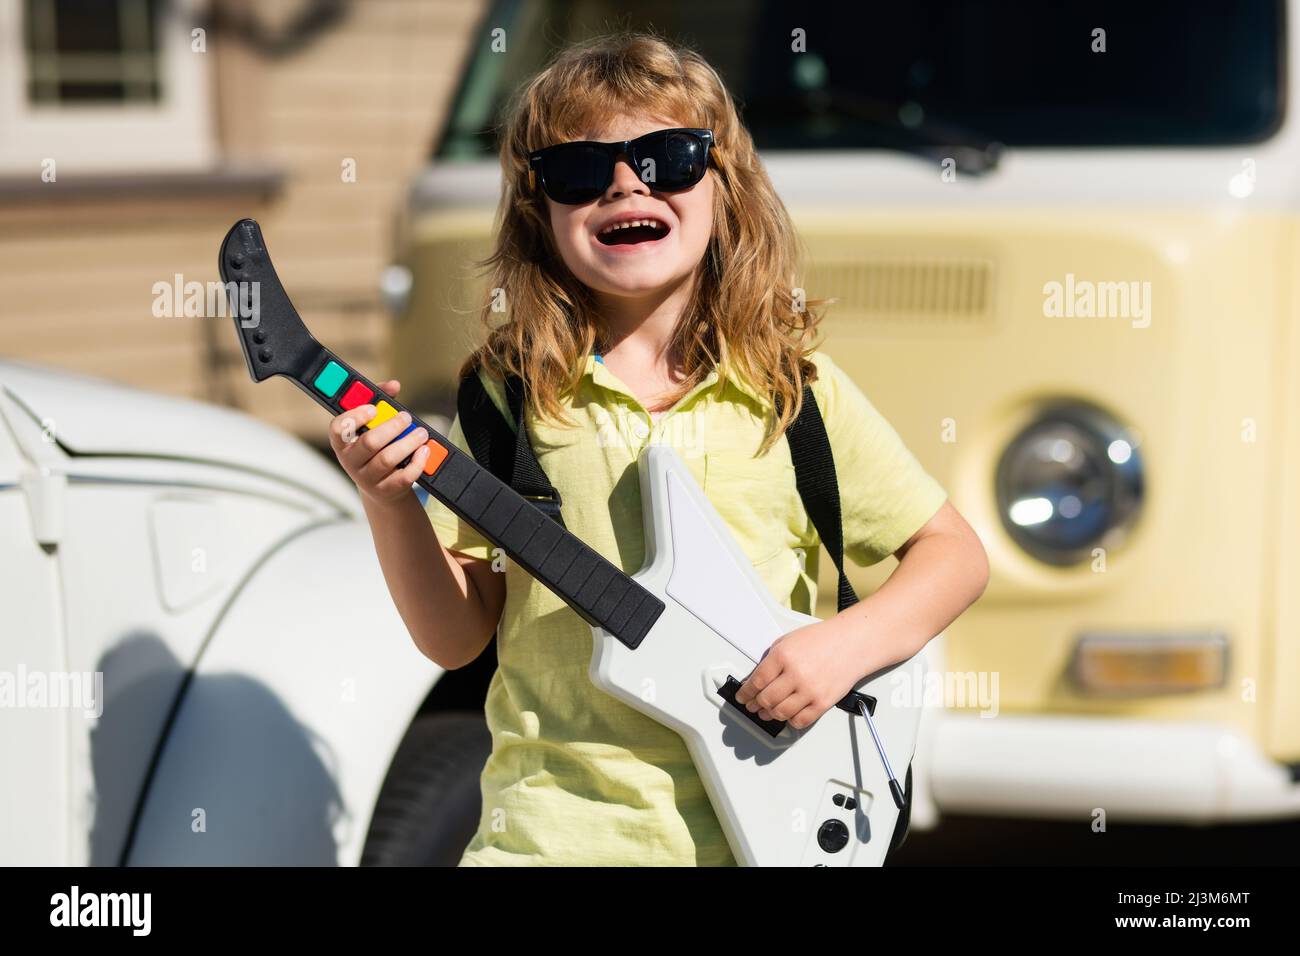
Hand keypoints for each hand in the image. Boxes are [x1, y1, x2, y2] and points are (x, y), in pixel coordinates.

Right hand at [327, 379, 429, 504]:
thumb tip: (393, 385)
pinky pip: (403, 477)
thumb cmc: (377, 448)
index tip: (374, 408)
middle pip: (369, 443)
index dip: (355, 417)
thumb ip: (380, 401)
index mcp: (342, 442)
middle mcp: (350, 461)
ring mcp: (366, 478)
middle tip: (407, 418)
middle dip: (392, 427)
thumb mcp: (373, 426)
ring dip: (408, 443)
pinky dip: (417, 463)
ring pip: (387, 459)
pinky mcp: (385, 491)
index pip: (338, 429)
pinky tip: (424, 452)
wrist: (383, 488)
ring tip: (421, 433)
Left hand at [732, 619, 863, 730]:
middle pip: (766, 699)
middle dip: (756, 705)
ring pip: (780, 712)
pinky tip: (788, 716)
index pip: (756, 681)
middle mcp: (795, 674)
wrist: (852, 644)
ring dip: (770, 715)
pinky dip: (791, 721)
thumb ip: (772, 659)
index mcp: (783, 656)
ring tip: (767, 712)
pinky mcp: (822, 703)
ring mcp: (809, 690)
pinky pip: (800, 720)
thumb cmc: (823, 640)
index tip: (742, 697)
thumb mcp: (788, 640)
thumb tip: (757, 679)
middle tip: (753, 706)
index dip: (745, 693)